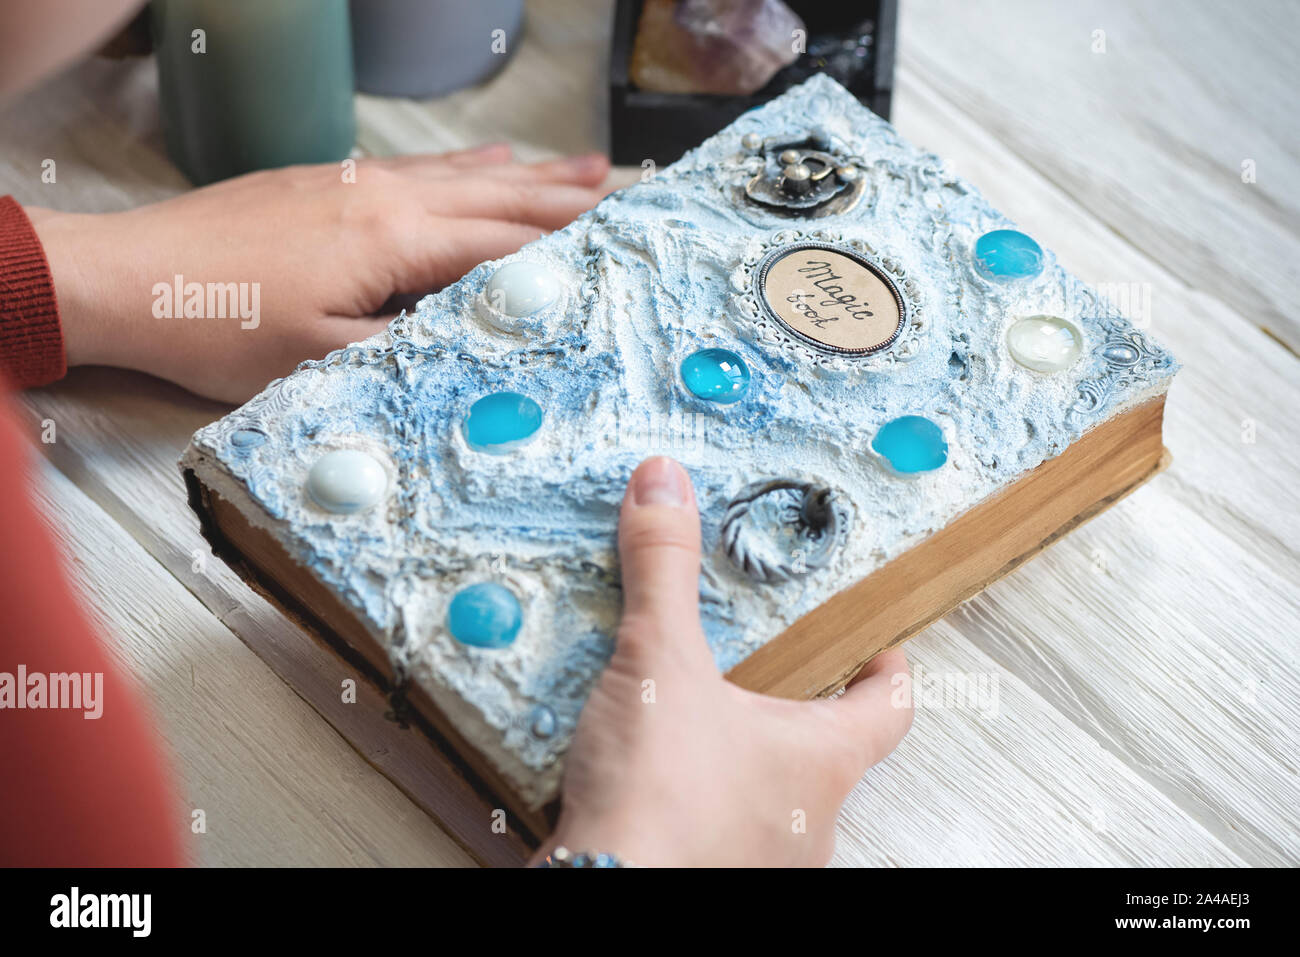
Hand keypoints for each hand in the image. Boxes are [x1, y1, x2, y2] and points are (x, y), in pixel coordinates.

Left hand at [26, 144, 609, 402]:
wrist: (130, 278)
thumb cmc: (219, 326)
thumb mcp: (324, 359)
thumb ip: (410, 344)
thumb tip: (477, 336)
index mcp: (394, 239)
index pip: (504, 241)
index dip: (567, 243)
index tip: (621, 240)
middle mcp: (384, 197)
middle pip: (498, 193)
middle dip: (566, 194)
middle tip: (624, 187)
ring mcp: (354, 183)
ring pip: (463, 173)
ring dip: (527, 172)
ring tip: (581, 166)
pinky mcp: (326, 183)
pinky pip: (418, 167)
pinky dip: (464, 165)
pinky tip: (484, 159)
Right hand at [538, 457, 912, 866]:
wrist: (605, 895)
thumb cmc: (658, 796)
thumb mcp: (658, 660)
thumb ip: (663, 568)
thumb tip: (663, 483)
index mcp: (822, 759)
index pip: (889, 709)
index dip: (888, 671)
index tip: (882, 648)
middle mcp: (810, 821)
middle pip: (831, 754)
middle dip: (798, 711)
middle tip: (766, 673)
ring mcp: (765, 865)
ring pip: (778, 802)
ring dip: (748, 764)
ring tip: (699, 726)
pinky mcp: (712, 880)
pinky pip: (725, 836)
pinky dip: (703, 806)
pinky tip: (657, 786)